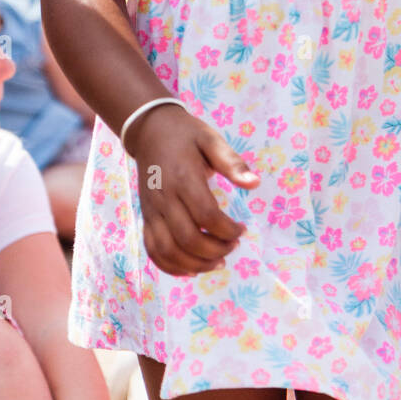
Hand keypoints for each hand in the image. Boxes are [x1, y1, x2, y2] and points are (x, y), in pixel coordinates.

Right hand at [133, 104, 259, 276]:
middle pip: (187, 238)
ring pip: (168, 250)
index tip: (242, 229)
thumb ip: (232, 163)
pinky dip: (170, 266)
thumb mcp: (211, 139)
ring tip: (217, 262)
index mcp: (183, 178)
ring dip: (194, 264)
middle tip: (233, 246)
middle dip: (215, 250)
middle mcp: (164, 198)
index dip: (227, 230)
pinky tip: (191, 269)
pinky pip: (153, 249)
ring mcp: (151, 210)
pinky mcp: (145, 217)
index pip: (206, 215)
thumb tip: (255, 184)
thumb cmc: (186, 135)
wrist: (150, 130)